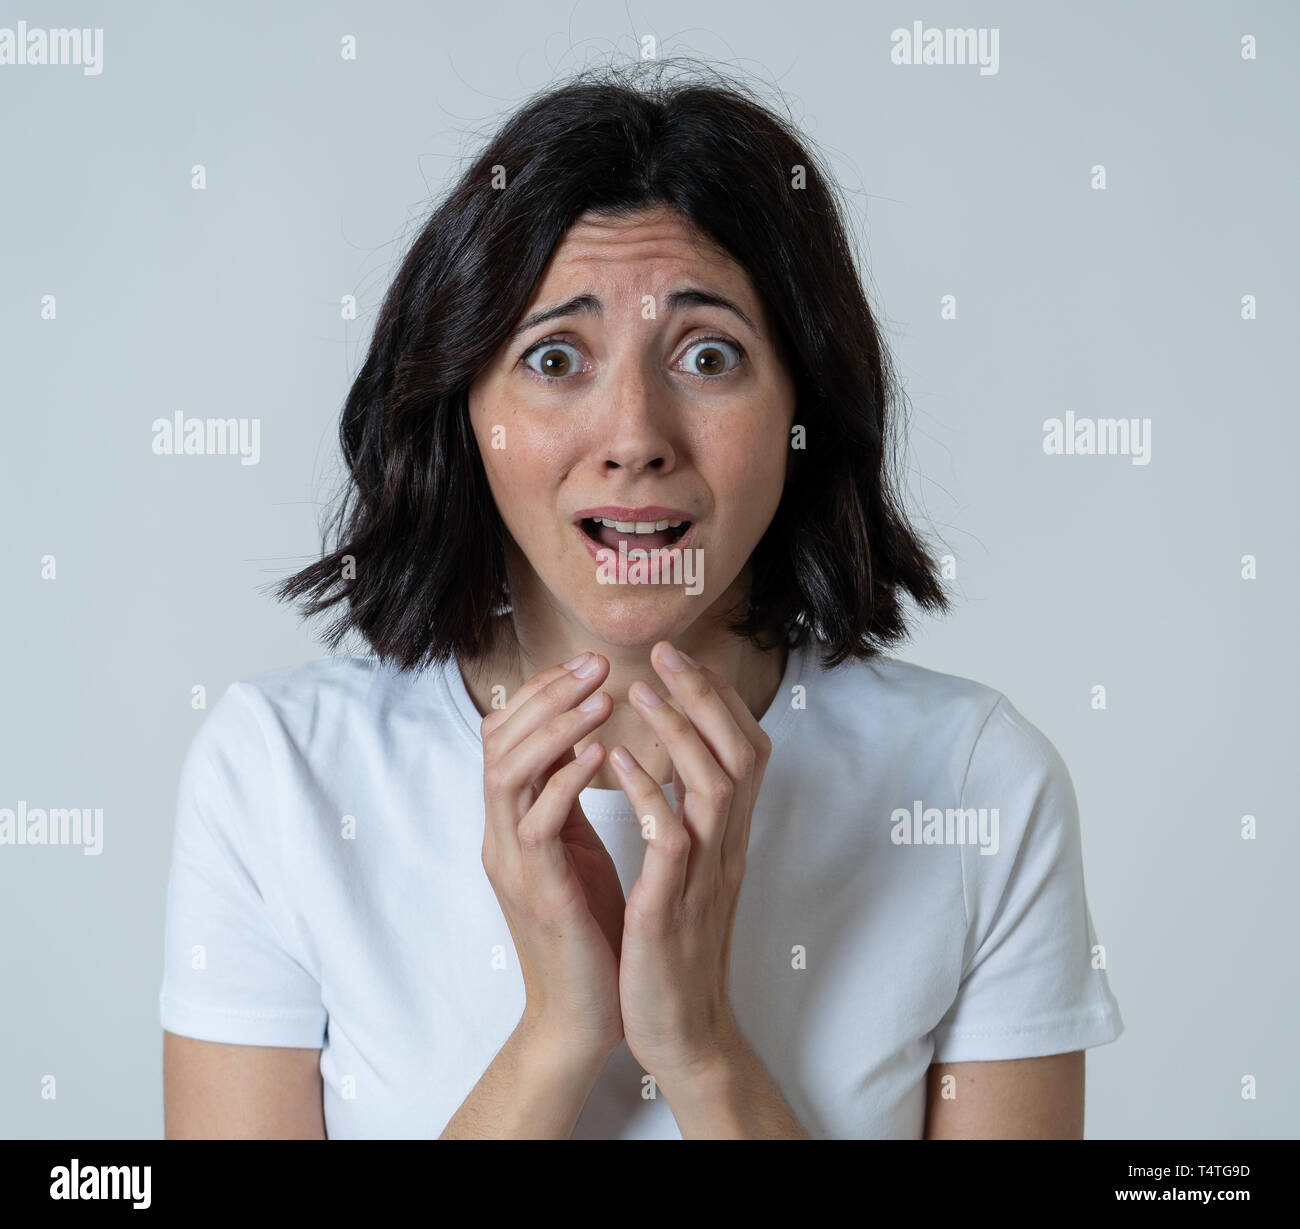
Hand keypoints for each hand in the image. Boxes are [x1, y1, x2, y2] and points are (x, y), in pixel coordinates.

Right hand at [478, 652, 625, 1065]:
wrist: (582, 1018)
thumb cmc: (589, 933)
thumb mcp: (576, 852)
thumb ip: (568, 802)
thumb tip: (585, 743)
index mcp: (513, 824)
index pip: (507, 737)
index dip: (543, 694)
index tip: (590, 666)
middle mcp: (501, 836)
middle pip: (498, 742)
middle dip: (547, 695)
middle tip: (596, 665)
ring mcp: (511, 863)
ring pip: (507, 772)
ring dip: (554, 728)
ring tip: (601, 698)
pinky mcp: (536, 890)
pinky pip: (536, 822)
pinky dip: (565, 780)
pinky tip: (601, 754)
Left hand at [606, 641, 773, 1090]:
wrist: (680, 1032)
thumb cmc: (672, 949)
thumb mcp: (689, 876)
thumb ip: (689, 822)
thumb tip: (673, 769)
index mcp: (728, 840)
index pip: (744, 752)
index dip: (719, 702)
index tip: (684, 662)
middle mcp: (727, 849)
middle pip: (739, 753)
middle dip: (706, 697)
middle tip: (668, 654)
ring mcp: (704, 876)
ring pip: (714, 784)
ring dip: (680, 731)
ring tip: (641, 692)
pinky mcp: (672, 906)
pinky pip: (670, 836)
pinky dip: (647, 791)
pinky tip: (618, 759)